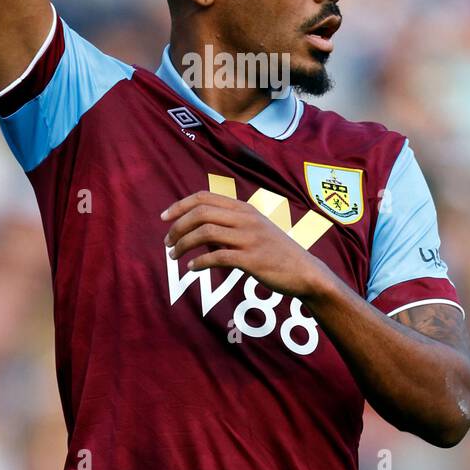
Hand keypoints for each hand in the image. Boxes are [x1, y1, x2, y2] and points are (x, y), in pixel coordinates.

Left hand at [161, 192, 329, 300]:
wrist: (305, 272)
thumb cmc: (276, 252)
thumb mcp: (254, 230)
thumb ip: (228, 227)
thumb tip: (198, 233)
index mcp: (244, 208)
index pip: (205, 197)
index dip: (180, 205)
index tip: (164, 218)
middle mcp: (246, 219)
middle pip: (201, 213)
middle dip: (177, 227)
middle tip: (167, 243)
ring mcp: (250, 238)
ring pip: (205, 232)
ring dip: (184, 244)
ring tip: (174, 256)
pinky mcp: (252, 260)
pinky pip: (217, 257)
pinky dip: (199, 262)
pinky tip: (192, 268)